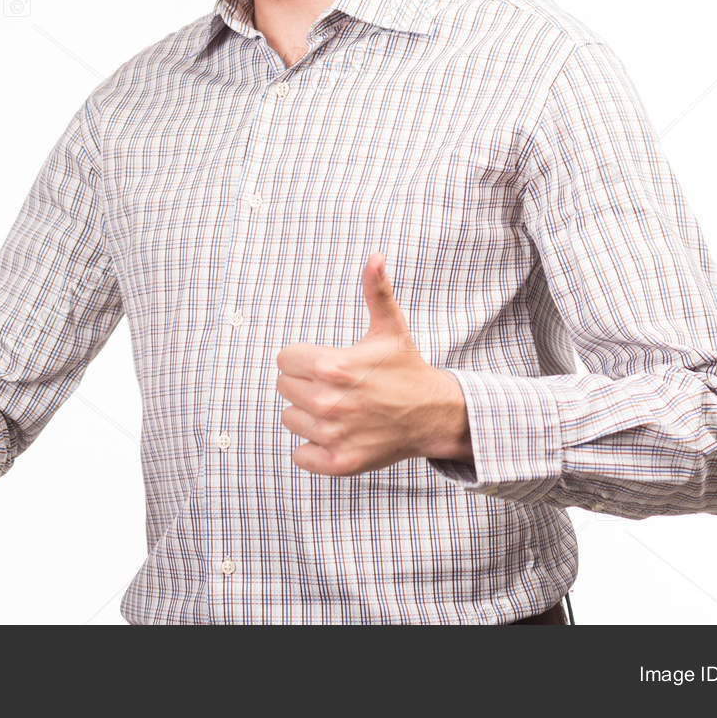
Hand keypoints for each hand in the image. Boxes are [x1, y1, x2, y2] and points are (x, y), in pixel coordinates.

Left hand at [275, 253, 469, 475]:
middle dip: (304, 383)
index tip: (325, 362)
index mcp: (334, 366)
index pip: (283, 360)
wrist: (433, 415)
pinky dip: (312, 448)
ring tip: (338, 408)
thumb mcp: (390, 327)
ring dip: (307, 414)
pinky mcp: (339, 462)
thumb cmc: (406, 368)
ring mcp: (333, 435)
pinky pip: (299, 454)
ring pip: (290, 419)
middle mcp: (329, 402)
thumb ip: (376, 290)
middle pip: (283, 388)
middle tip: (333, 384)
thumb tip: (375, 255)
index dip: (301, 359)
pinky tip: (336, 433)